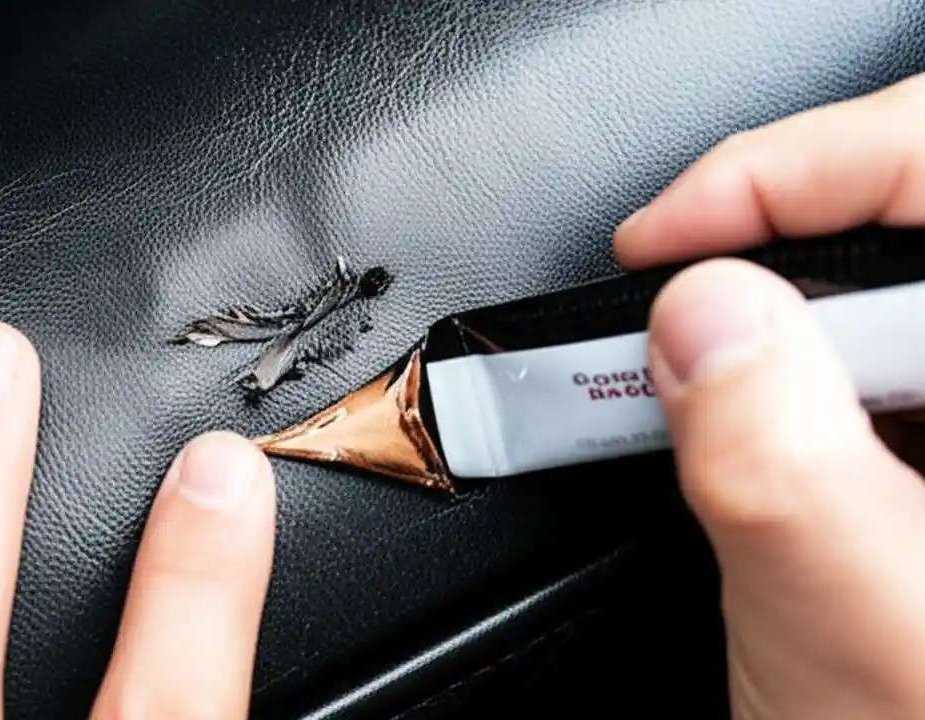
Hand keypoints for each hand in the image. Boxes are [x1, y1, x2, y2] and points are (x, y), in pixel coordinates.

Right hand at [615, 72, 924, 718]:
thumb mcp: (852, 623)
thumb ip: (776, 456)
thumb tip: (702, 310)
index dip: (799, 172)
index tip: (673, 235)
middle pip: (905, 213)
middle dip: (773, 231)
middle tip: (671, 291)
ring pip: (876, 278)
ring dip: (769, 297)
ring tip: (696, 352)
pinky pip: (857, 345)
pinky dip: (775, 350)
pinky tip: (743, 397)